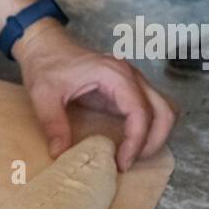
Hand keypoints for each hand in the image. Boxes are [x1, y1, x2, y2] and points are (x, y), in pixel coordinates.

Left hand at [14, 20, 175, 169]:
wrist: (45, 45)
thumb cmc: (46, 64)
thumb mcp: (43, 95)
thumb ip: (53, 124)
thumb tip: (60, 153)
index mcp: (114, 74)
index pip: (141, 111)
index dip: (136, 141)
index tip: (122, 162)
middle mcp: (130, 75)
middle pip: (164, 111)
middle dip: (153, 141)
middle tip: (128, 162)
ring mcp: (132, 81)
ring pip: (164, 109)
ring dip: (156, 134)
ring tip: (132, 154)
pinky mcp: (127, 89)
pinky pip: (151, 108)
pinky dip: (149, 127)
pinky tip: (129, 142)